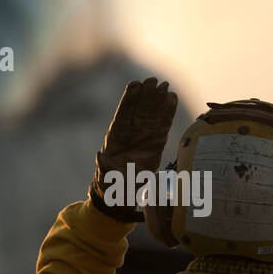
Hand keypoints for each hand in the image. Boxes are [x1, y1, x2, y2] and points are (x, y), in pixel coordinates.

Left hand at [89, 76, 178, 221]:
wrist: (121, 192)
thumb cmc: (110, 183)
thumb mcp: (106, 175)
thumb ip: (105, 166)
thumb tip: (100, 158)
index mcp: (116, 136)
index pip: (123, 113)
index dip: (129, 99)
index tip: (135, 85)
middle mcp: (131, 132)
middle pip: (139, 110)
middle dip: (146, 95)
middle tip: (154, 81)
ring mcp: (144, 136)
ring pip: (152, 114)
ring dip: (158, 100)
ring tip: (165, 86)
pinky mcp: (156, 143)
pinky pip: (164, 125)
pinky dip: (168, 113)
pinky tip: (172, 99)